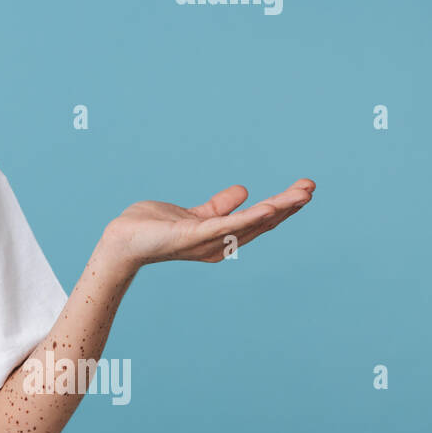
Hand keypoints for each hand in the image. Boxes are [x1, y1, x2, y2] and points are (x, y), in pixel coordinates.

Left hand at [101, 179, 315, 267]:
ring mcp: (206, 242)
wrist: (121, 240)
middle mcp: (219, 244)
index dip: (282, 206)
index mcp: (221, 237)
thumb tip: (245, 191)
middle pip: (261, 223)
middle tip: (311, 188)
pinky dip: (247, 217)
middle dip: (288, 206)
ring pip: (249, 224)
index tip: (304, 189)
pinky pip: (224, 226)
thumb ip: (218, 206)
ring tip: (301, 195)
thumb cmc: (152, 228)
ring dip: (277, 209)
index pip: (258, 221)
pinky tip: (268, 207)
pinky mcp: (191, 236)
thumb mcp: (192, 214)